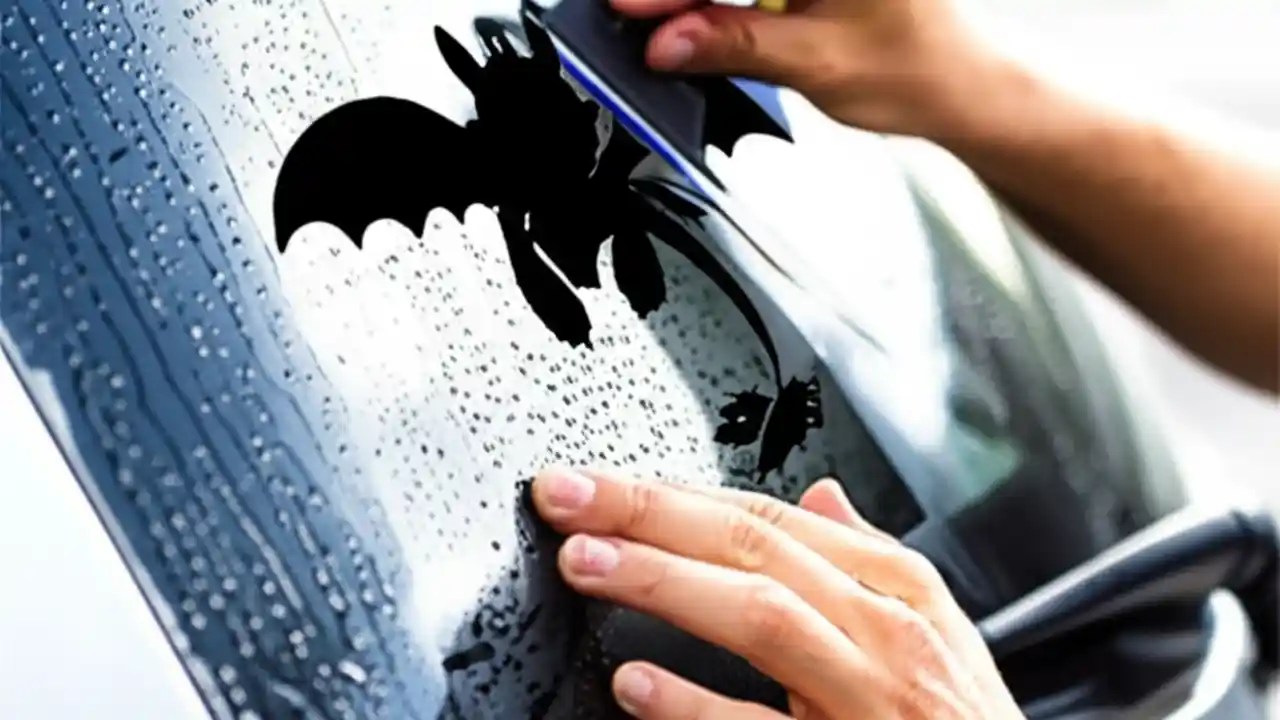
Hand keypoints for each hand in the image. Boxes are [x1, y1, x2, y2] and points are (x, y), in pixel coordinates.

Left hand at [531, 468, 1024, 718]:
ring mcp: (872, 698)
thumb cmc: (960, 718)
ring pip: (763, 615)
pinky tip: (635, 688)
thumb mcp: (929, 626)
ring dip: (665, 581)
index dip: (673, 493)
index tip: (596, 481)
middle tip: (565, 496)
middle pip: (753, 547)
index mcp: (895, 585)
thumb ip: (864, 558)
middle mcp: (886, 631)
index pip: (767, 518)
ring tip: (585, 563)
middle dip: (651, 514)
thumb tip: (819, 494)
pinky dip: (699, 706)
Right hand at [611, 0, 1016, 140]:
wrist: (966, 87)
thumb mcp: (816, 62)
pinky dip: (727, 4)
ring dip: (704, 3)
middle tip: (641, 21)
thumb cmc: (921, 69)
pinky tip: (701, 24)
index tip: (630, 7)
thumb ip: (734, 45)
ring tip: (665, 29)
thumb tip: (667, 40)